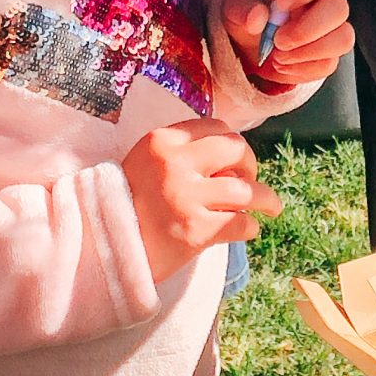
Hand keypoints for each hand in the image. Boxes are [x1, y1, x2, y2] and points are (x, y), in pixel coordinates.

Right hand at [124, 118, 278, 282]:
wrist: (103, 248)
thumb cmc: (126, 208)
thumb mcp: (145, 165)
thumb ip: (181, 155)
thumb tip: (231, 158)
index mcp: (162, 141)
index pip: (216, 127)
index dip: (232, 144)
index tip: (235, 161)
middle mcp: (174, 163)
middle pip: (236, 150)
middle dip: (252, 165)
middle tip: (252, 181)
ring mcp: (186, 196)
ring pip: (247, 190)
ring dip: (266, 199)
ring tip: (271, 208)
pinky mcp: (195, 230)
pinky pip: (240, 223)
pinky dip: (251, 227)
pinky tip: (249, 230)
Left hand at [224, 0, 354, 89]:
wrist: (248, 40)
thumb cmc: (248, 11)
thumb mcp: (236, 2)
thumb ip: (244, 6)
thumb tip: (257, 18)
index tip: (281, 3)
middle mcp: (324, 2)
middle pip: (339, 7)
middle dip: (307, 29)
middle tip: (277, 40)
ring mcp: (330, 30)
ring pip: (342, 39)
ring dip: (307, 52)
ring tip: (277, 56)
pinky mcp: (328, 56)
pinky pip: (327, 65)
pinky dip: (301, 69)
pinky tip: (281, 66)